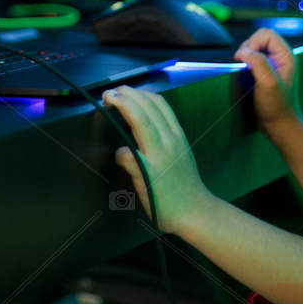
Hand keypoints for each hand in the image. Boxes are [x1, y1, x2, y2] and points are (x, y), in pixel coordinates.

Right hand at [102, 86, 214, 236]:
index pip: (140, 119)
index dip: (123, 103)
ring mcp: (178, 137)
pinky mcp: (182, 137)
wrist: (195, 211)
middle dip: (128, 93)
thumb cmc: (165, 205)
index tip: (108, 97)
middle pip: (149, 106)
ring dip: (140, 94)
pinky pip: (167, 111)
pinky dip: (151, 100)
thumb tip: (120, 150)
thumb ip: (133, 166)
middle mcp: (169, 141)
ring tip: (123, 92)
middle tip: (109, 92)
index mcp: (158, 155)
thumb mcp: (145, 190)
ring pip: (160, 105)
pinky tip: (142, 102)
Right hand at [234, 28, 300, 136]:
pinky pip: (252, 59)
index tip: (244, 59)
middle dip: (248, 48)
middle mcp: (280, 58)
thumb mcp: (268, 83)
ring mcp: (273, 65)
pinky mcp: (265, 73)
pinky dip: (245, 64)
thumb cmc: (277, 106)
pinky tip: (244, 75)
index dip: (253, 42)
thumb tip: (243, 52)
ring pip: (254, 48)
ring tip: (243, 71)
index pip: (267, 35)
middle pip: (260, 38)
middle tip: (242, 64)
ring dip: (245, 56)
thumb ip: (258, 63)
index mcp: (286, 56)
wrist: (279, 125)